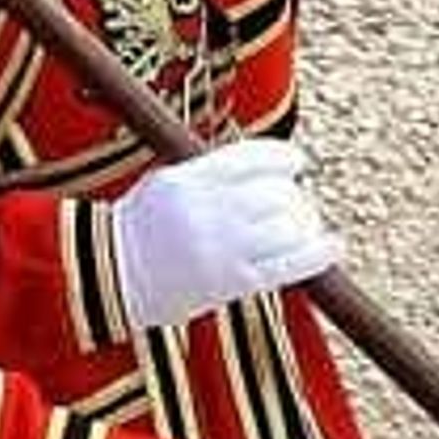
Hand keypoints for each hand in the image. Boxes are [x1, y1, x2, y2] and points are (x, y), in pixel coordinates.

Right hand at [104, 139, 339, 330]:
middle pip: (277, 192)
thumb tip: (263, 169)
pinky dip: (319, 253)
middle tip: (297, 207)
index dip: (284, 158)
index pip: (252, 157)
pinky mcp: (232, 281)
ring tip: (305, 231)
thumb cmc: (138, 234)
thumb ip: (208, 175)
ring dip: (305, 226)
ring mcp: (220, 246)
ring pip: (289, 225)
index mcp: (185, 180)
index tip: (297, 163)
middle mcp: (205, 210)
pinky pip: (291, 263)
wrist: (107, 281)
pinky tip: (331, 247)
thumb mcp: (163, 188)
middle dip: (296, 198)